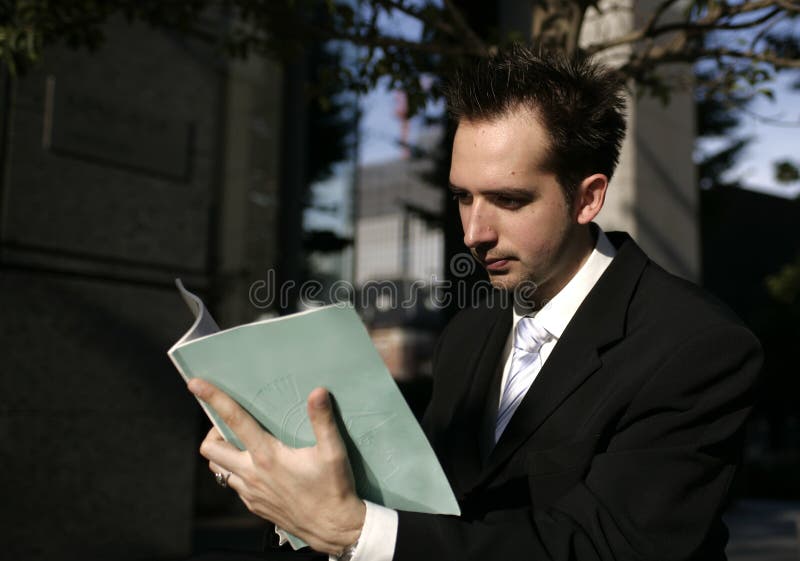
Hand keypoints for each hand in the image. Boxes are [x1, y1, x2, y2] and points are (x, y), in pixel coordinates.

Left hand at [188, 379, 365, 554]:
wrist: (332, 528)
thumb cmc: (333, 489)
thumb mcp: (333, 452)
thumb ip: (322, 420)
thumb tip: (317, 393)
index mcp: (268, 456)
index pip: (234, 421)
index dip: (214, 399)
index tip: (196, 384)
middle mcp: (252, 474)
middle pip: (210, 449)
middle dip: (213, 432)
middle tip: (231, 426)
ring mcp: (250, 493)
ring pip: (218, 469)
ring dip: (223, 454)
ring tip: (242, 445)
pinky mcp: (254, 505)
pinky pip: (234, 485)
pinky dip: (237, 472)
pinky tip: (258, 467)